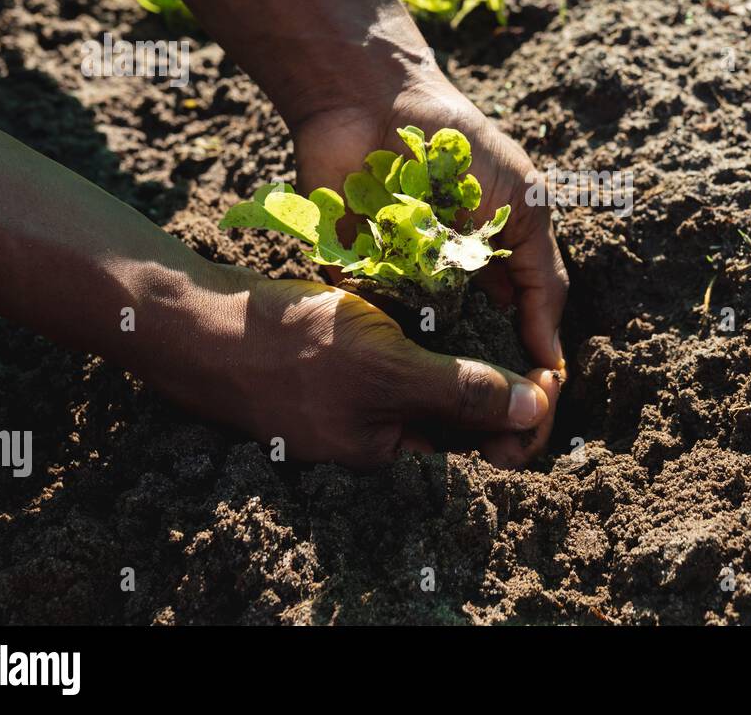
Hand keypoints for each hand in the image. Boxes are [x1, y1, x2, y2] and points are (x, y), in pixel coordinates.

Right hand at [154, 267, 562, 469]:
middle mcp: (374, 431)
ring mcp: (354, 397)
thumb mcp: (387, 370)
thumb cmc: (289, 349)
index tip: (552, 375)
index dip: (522, 417)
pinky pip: (397, 354)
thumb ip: (461, 390)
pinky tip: (446, 300)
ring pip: (428, 379)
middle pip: (457, 414)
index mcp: (387, 449)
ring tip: (502, 314)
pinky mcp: (339, 362)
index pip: (476, 447)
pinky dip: (425, 333)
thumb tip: (535, 410)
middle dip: (499, 383)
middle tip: (535, 342)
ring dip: (464, 353)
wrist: (198, 321)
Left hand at [289, 68, 568, 463]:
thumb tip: (550, 357)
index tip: (540, 418)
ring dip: (443, 401)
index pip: (529, 345)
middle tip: (499, 455)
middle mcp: (458, 289)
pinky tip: (406, 398)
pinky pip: (378, 336)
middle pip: (480, 365)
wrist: (373, 103)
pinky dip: (391, 363)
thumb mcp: (526, 206)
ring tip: (456, 443)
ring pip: (431, 361)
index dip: (538, 386)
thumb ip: (541, 278)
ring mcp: (409, 290)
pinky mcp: (359, 284)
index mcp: (502, 272)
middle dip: (492, 411)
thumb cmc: (462, 148)